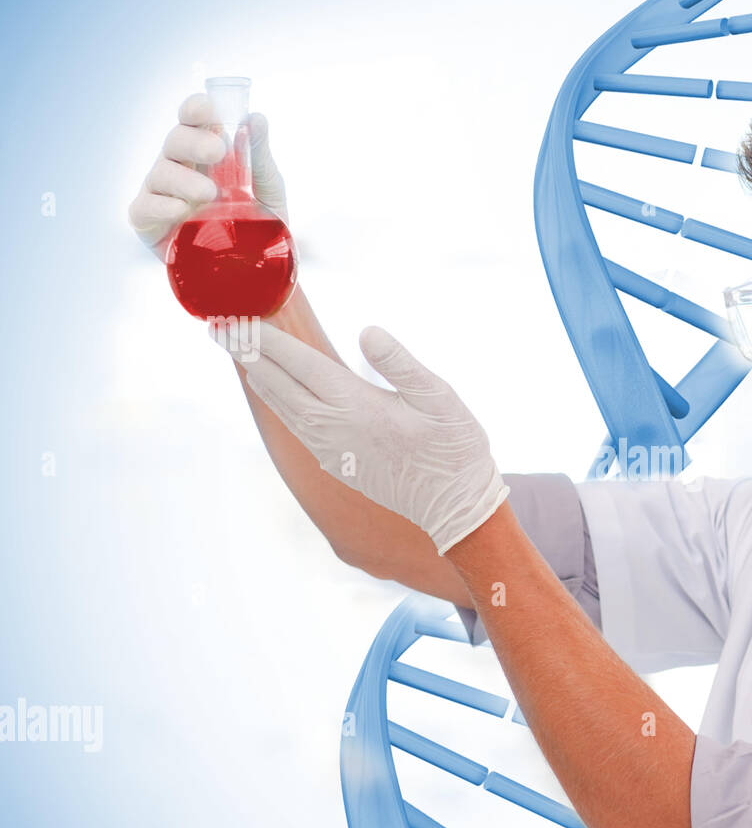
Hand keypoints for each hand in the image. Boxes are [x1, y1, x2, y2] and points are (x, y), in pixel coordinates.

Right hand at [128, 92, 287, 255]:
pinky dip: (161, 206)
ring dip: (184, 179)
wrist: (256, 268)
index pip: (191, 120)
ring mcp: (161, 193)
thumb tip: (255, 118)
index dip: (194, 110)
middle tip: (218, 151)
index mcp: (203, 151)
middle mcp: (178, 166)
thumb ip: (260, 154)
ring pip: (160, 173)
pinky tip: (181, 210)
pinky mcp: (149, 222)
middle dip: (193, 142)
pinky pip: (145, 207)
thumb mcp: (267, 186)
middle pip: (174, 141)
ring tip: (209, 194)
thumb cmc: (259, 220)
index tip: (209, 110)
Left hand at [220, 322, 508, 555]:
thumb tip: (367, 331)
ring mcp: (332, 451)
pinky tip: (277, 394)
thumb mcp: (441, 398)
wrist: (457, 510)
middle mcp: (334, 429)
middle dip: (248, 354)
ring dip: (259, 379)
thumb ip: (401, 363)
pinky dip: (279, 403)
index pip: (299, 363)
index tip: (238, 317)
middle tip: (219, 327)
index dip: (267, 338)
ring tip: (240, 355)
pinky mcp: (338, 465)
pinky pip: (296, 427)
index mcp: (356, 406)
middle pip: (278, 385)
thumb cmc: (456, 450)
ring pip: (283, 408)